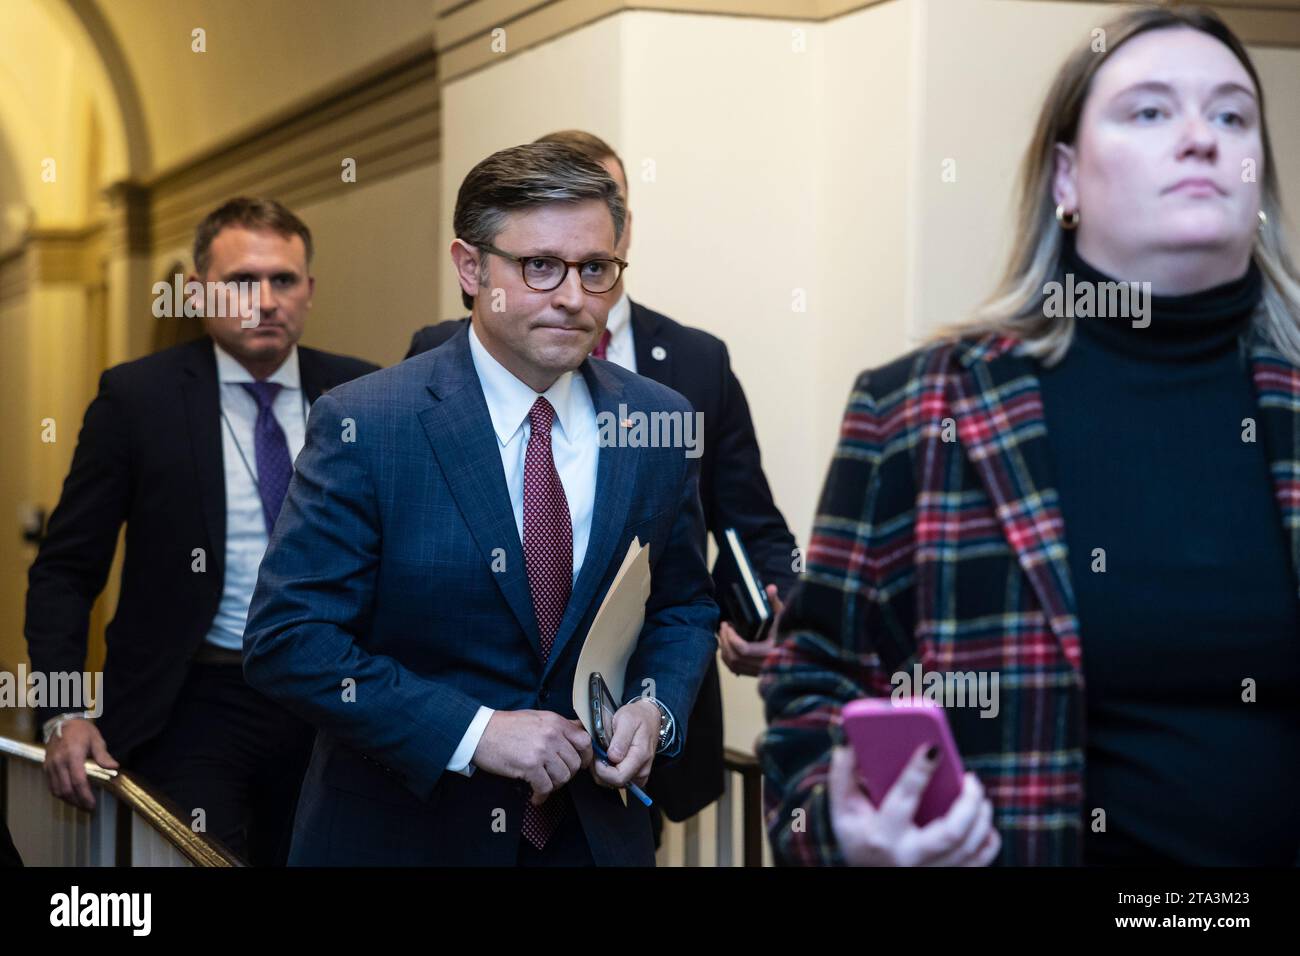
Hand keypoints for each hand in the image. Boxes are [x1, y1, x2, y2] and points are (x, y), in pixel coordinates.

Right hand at [43, 718, 117, 810]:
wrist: (62, 722)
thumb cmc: (82, 731)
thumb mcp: (96, 739)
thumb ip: (103, 755)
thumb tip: (114, 767)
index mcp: (73, 755)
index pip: (78, 781)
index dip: (85, 795)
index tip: (92, 805)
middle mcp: (59, 762)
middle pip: (66, 789)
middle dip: (77, 802)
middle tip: (88, 808)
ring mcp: (50, 765)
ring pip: (56, 790)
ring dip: (68, 800)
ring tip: (80, 804)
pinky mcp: (45, 767)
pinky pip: (51, 785)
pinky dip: (60, 793)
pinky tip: (70, 796)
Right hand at [471, 710, 592, 805]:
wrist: (480, 732)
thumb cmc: (506, 726)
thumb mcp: (537, 717)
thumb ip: (558, 725)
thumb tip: (578, 730)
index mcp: (555, 722)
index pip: (584, 741)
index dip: (586, 756)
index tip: (580, 764)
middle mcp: (552, 735)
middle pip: (575, 763)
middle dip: (567, 774)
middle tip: (555, 777)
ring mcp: (541, 750)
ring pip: (563, 777)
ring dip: (554, 785)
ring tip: (544, 785)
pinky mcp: (529, 766)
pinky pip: (546, 787)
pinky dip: (542, 795)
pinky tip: (536, 795)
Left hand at [590, 698, 658, 790]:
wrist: (649, 717)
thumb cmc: (637, 717)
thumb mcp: (627, 719)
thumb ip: (620, 739)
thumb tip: (613, 757)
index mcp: (640, 756)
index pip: (618, 777)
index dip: (602, 770)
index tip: (595, 755)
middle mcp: (642, 771)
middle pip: (613, 783)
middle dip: (599, 770)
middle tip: (596, 752)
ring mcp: (639, 775)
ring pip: (612, 784)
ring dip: (602, 771)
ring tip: (601, 753)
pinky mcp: (635, 776)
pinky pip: (616, 781)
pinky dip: (608, 772)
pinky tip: (607, 758)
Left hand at [717, 584, 783, 676]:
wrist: (801, 651)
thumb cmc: (792, 632)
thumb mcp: (784, 616)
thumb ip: (775, 602)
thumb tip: (770, 588)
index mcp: (771, 651)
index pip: (744, 650)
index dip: (732, 638)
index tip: (729, 625)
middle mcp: (765, 665)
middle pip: (735, 658)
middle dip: (725, 641)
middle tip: (724, 627)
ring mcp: (761, 671)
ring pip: (734, 665)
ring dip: (725, 650)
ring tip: (725, 635)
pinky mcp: (757, 674)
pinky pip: (737, 670)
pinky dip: (729, 658)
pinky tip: (729, 646)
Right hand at [828, 741, 999, 865]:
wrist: (867, 878)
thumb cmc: (858, 838)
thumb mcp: (843, 810)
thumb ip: (843, 775)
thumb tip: (850, 742)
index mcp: (882, 835)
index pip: (905, 799)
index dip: (919, 771)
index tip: (933, 747)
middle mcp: (909, 857)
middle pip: (952, 832)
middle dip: (969, 802)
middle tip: (971, 777)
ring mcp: (931, 870)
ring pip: (971, 847)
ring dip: (981, 816)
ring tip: (978, 793)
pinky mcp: (949, 876)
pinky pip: (980, 861)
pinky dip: (988, 840)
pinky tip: (983, 820)